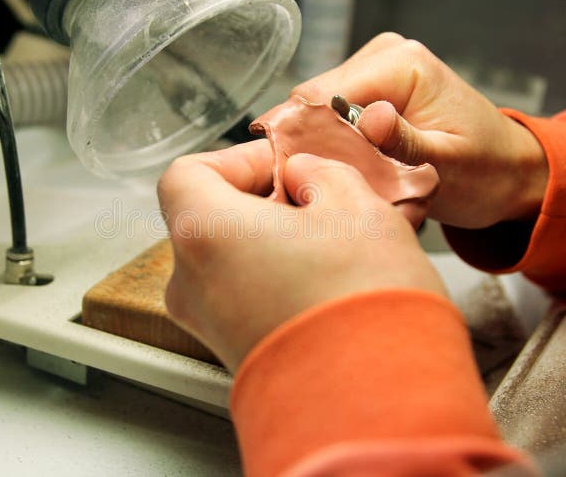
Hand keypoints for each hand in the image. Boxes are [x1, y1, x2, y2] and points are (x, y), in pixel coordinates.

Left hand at [157, 140, 445, 370]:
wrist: (377, 405)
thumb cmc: (362, 304)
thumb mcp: (356, 206)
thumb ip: (321, 174)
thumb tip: (306, 178)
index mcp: (204, 234)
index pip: (189, 173)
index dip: (238, 160)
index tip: (282, 166)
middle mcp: (193, 284)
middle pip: (211, 219)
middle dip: (264, 203)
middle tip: (316, 200)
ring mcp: (210, 326)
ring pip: (231, 261)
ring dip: (274, 241)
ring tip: (331, 241)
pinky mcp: (237, 354)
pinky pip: (246, 298)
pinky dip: (277, 279)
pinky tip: (327, 280)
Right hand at [292, 32, 548, 228]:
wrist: (508, 171)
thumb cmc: (485, 171)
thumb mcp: (447, 165)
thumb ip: (406, 143)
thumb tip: (371, 118)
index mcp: (403, 64)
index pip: (323, 96)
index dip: (308, 138)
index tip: (305, 178)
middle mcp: (384, 55)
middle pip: (312, 101)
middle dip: (316, 144)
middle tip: (330, 185)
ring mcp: (374, 69)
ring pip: (316, 111)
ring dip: (324, 147)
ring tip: (345, 179)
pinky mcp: (370, 89)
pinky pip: (331, 116)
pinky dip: (335, 145)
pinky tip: (352, 168)